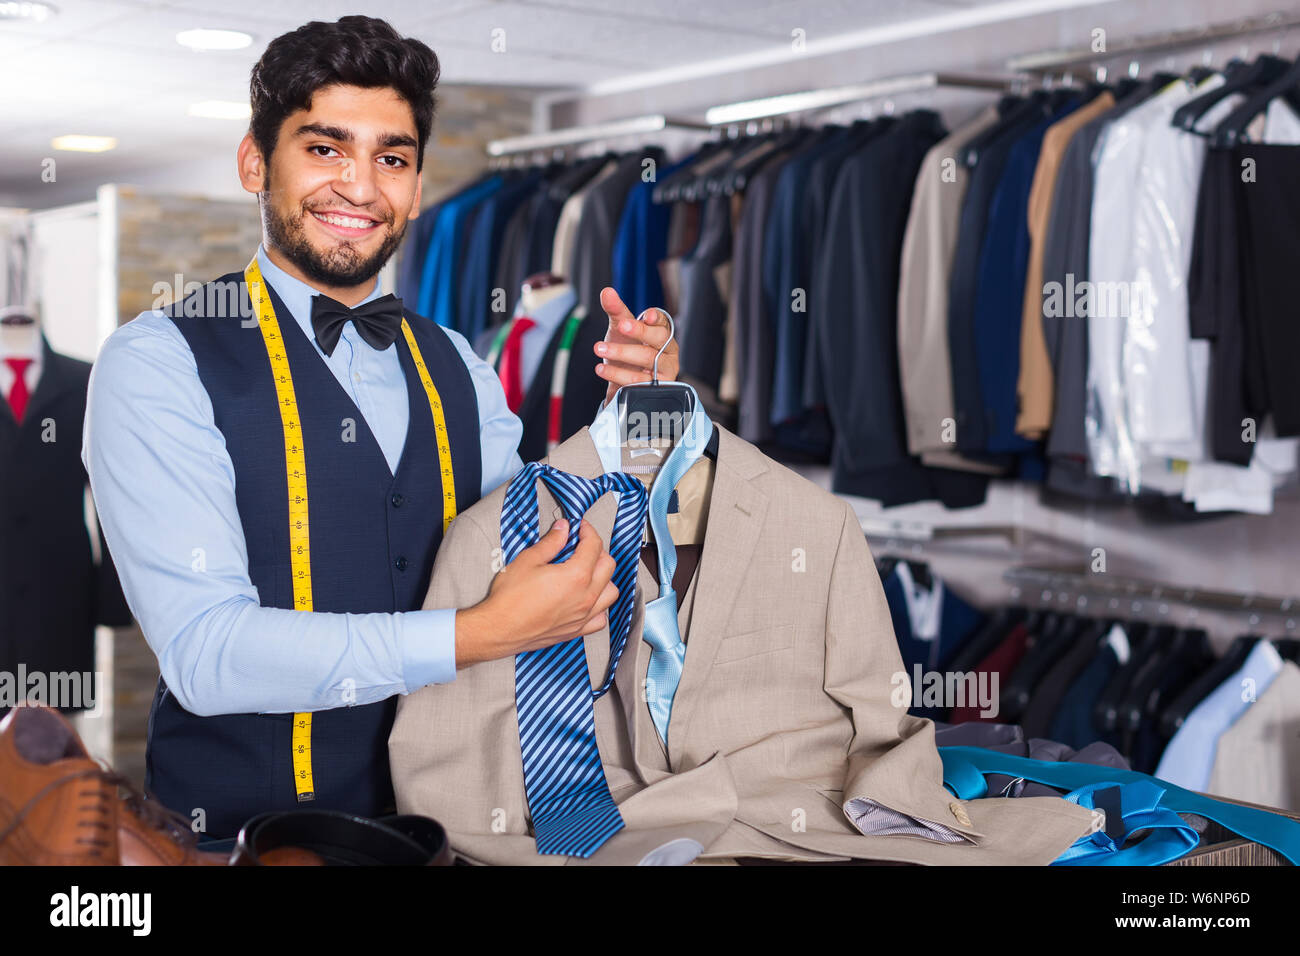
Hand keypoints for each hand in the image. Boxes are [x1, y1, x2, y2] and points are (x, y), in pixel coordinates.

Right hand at [453, 518, 618, 667]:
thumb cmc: (509, 597)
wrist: (498, 629)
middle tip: (582, 546)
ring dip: (604, 578)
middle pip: (608, 566)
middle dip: (598, 550)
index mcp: (576, 576)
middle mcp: (586, 597)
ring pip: (610, 592)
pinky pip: (601, 618)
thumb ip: (551, 542)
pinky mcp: (577, 630)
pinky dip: (600, 606)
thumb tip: (563, 529)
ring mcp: (583, 616)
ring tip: (587, 572)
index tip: (580, 528)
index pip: (594, 546)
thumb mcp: (528, 560)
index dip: (588, 531)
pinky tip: (587, 599)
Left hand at [594, 287, 679, 405]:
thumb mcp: (620, 330)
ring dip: (622, 353)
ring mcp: (664, 372)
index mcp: (663, 334)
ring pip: (648, 360)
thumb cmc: (627, 353)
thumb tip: (607, 292)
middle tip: (621, 326)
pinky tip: (602, 368)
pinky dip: (618, 374)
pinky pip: (638, 381)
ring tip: (599, 349)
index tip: (646, 315)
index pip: (663, 323)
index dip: (656, 318)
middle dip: (639, 332)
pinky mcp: (655, 390)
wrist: (621, 385)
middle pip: (658, 339)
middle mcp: (668, 352)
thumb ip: (615, 311)